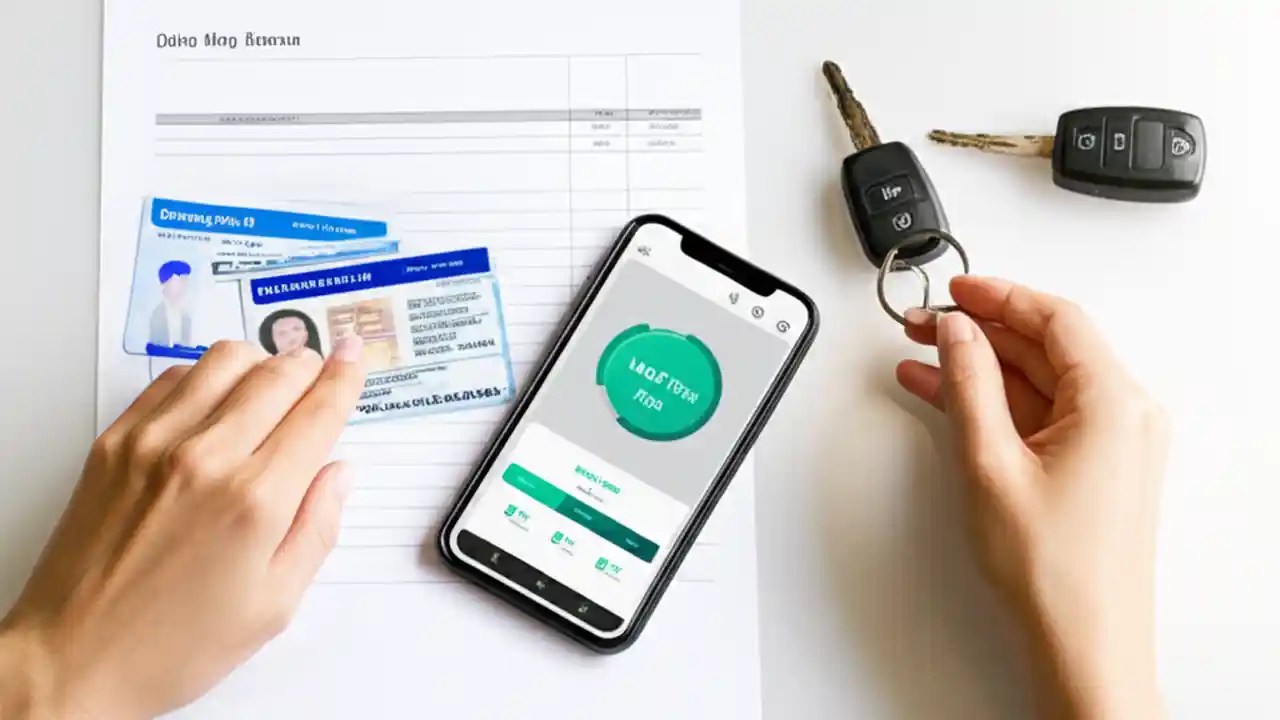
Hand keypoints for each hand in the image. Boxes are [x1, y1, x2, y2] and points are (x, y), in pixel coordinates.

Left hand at [0, 337, 365, 718]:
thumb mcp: (273, 605)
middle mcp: (206, 459)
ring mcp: (154, 443)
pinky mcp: (114, 442)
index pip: (319, 411)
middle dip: (310, 367)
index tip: (353, 357)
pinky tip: (215, 400)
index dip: (345, 377)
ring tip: (269, 387)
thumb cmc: (170, 645)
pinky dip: (206, 375)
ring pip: (226, 360)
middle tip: (320, 376)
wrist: (72, 658)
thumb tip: (339, 475)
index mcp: (256, 501)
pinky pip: (173, 378)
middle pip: (279, 374)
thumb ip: (317, 529)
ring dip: (261, 363)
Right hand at [896, 276, 1167, 719]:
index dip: (998, 295)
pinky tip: (945, 394)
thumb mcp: (991, 462)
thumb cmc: (1056, 570)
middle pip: (1045, 346)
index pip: (1055, 318)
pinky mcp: (1091, 467)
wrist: (1083, 644)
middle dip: (980, 330)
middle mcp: (1123, 415)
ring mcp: (1109, 443)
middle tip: (922, 322)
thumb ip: (969, 384)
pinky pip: (1039, 415)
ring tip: (921, 355)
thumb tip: (955, 330)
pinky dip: (993, 403)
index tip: (953, 289)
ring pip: (1037, 380)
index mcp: (1114, 402)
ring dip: (979, 367)